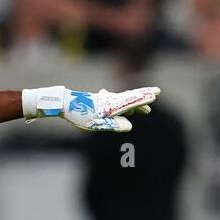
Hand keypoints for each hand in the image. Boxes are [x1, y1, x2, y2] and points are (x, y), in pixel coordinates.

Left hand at [22, 85, 160, 131]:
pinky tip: (126, 111)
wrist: (64, 103)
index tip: (155, 94)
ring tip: (145, 110)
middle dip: (143, 96)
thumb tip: (129, 126)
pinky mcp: (100, 102)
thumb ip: (113, 125)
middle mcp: (110, 100)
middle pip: (130, 97)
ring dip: (135, 103)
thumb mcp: (96, 123)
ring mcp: (105, 100)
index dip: (143, 99)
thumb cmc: (79, 114)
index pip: (131, 101)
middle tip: (156, 93)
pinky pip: (117, 102)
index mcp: (111, 105)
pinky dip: (125, 105)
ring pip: (124, 100)